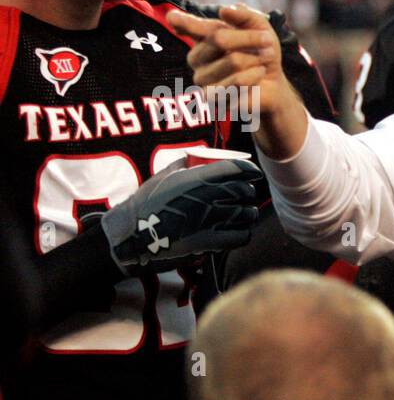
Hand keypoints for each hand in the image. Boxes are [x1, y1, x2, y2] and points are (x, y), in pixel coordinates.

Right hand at [94, 159, 261, 272]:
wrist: (132, 234)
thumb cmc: (146, 204)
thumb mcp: (163, 176)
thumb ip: (184, 164)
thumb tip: (203, 156)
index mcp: (194, 178)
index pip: (235, 168)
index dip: (250, 170)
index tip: (255, 174)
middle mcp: (204, 197)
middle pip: (243, 190)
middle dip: (248, 192)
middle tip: (247, 196)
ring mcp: (207, 220)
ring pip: (246, 214)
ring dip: (249, 214)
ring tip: (246, 214)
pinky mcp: (208, 242)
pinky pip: (240, 236)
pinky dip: (244, 233)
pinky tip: (240, 232)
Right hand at [165, 4, 308, 158]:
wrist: (274, 84)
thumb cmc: (261, 52)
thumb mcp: (260, 27)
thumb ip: (244, 15)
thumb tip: (224, 10)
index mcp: (202, 38)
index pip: (186, 26)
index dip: (181, 21)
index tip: (173, 17)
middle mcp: (196, 59)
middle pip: (219, 38)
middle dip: (250, 39)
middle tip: (268, 42)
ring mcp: (202, 80)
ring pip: (232, 61)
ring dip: (256, 59)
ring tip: (262, 63)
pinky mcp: (214, 100)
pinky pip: (237, 81)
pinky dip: (255, 75)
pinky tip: (258, 75)